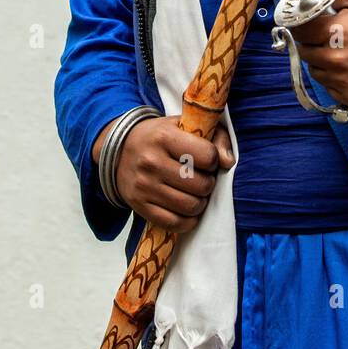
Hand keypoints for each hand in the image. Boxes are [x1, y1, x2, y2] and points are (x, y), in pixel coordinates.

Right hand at [92, 116, 234, 232]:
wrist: (119, 149)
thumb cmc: (159, 136)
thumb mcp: (185, 124)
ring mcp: (144, 186)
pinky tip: (187, 209)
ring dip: (200, 202)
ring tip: (195, 192)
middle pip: (201, 185)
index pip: (207, 156)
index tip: (206, 159)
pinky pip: (174, 224)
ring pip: (190, 206)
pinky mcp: (139, 206)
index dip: (213, 160)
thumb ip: (215, 137)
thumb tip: (228, 162)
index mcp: (165, 136)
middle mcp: (152, 161)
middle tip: (201, 178)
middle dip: (208, 183)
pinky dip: (188, 220)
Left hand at [291, 0, 347, 108]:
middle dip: (313, 44)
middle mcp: (334, 58)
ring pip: (317, 72)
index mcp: (334, 31)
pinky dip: (336, 81)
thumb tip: (321, 5)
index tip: (303, 27)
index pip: (300, 31)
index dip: (300, 27)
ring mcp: (342, 80)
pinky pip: (331, 89)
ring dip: (323, 63)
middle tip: (326, 41)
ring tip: (342, 56)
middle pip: (306, 52)